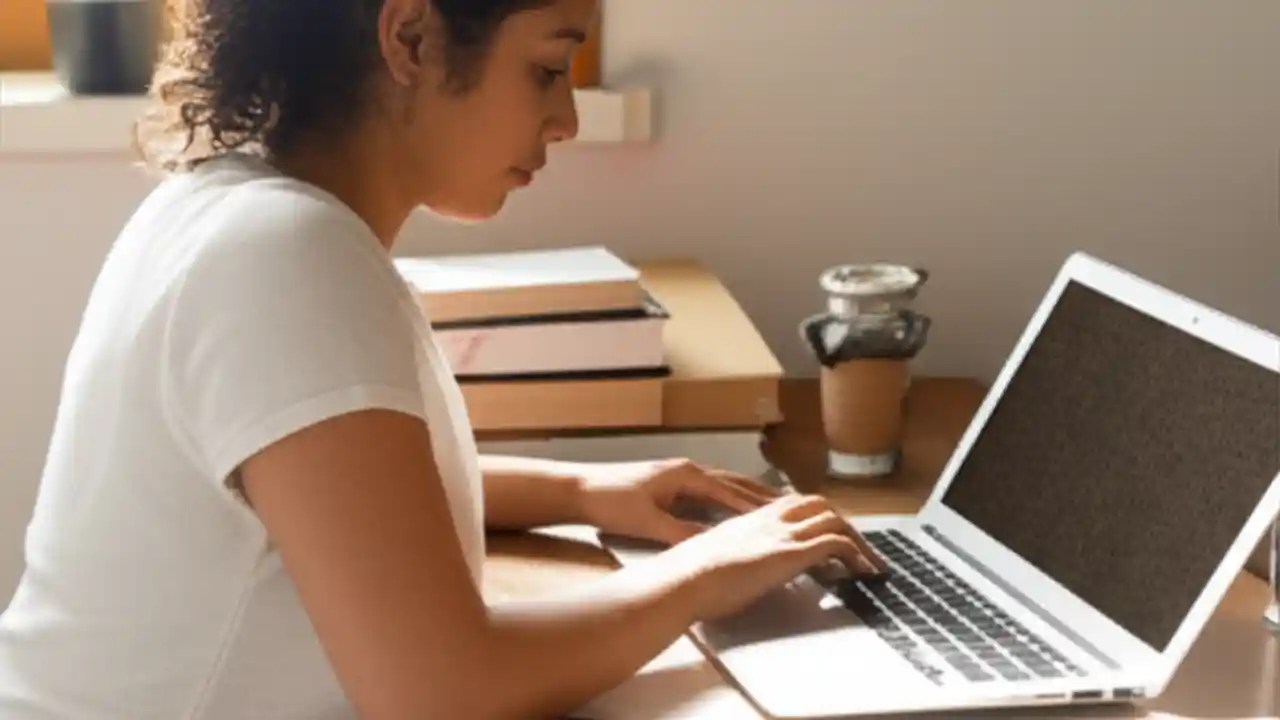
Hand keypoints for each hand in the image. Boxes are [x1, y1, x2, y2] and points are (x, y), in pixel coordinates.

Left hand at [577, 458, 782, 544]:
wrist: (579, 488)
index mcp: (686, 476)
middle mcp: (688, 470)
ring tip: (775, 504)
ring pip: (723, 484)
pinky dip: (729, 497)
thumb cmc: (611, 502)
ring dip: (748, 493)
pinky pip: (710, 489)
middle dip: (762, 495)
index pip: (730, 493)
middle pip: (733, 483)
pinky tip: (735, 508)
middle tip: (794, 508)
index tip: (784, 518)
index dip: (757, 507)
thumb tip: (713, 544)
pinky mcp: (670, 482)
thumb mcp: (648, 522)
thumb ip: (681, 532)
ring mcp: (679, 474)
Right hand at [650, 493, 889, 620]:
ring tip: (869, 564)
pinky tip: (863, 572)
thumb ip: (736, 554)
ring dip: (856, 540)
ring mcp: (781, 533)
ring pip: (833, 519)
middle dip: (840, 524)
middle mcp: (769, 518)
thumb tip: (743, 568)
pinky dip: (855, 555)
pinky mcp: (790, 553)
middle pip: (818, 505)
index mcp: (749, 518)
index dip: (813, 516)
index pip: (792, 504)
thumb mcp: (716, 556)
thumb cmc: (689, 576)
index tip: (825, 533)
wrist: (683, 580)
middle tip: (854, 548)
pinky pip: (834, 543)